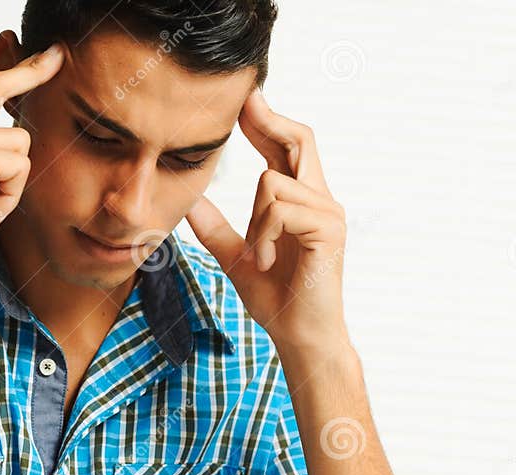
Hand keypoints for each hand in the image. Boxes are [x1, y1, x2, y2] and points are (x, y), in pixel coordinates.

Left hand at [185, 87, 348, 353]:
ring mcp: (328, 212)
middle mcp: (320, 200)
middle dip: (269, 119)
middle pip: (300, 139)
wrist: (297, 334)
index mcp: (300, 201)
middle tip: (245, 100)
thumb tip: (187, 199)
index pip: (286, 148)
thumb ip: (214, 224)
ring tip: (259, 256)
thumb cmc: (274, 297)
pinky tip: (267, 260)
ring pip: (273, 183)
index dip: (266, 121)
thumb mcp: (233, 253)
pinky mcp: (329, 229)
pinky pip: (279, 209)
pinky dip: (262, 236)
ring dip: (254, 223)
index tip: (245, 101)